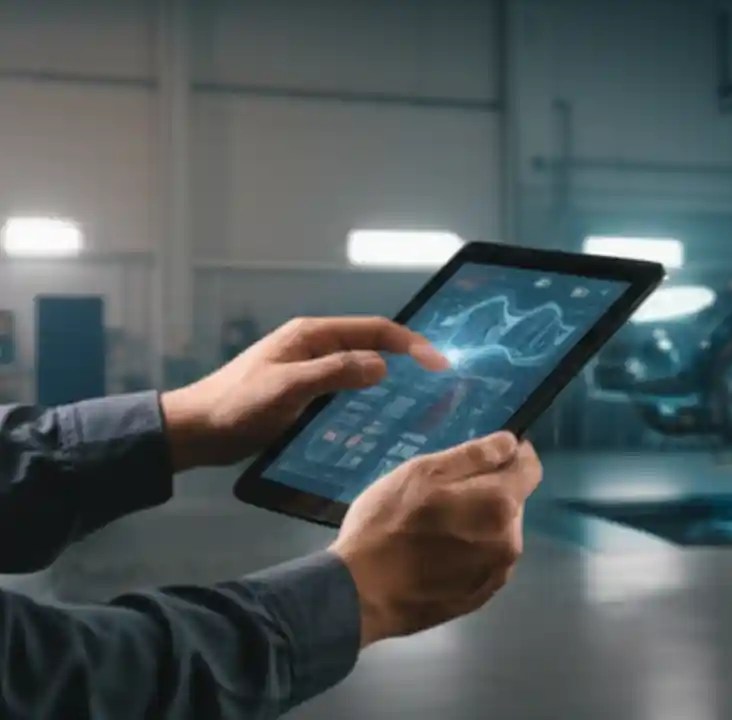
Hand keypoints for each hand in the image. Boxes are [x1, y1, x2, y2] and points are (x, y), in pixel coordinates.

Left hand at [161, 316, 447, 470]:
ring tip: (418, 403)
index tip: (439, 365)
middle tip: (438, 387)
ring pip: (361, 368)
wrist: (194, 431)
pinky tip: (380, 419)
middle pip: (372, 345)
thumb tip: (382, 366)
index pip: (374, 330)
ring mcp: (309, 369)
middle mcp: (314, 345)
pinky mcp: (304, 392)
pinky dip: (368, 398)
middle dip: (407, 360)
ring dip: (390, 380)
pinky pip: (346, 388)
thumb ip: (333, 373)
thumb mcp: (287, 388)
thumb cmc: (237, 406)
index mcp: (311, 335)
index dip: (410, 343)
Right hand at [329, 432, 541, 646]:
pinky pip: (487, 561)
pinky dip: (471, 552)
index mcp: (501, 505)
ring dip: (480, 523)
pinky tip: (438, 555)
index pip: (530, 469)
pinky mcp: (481, 596)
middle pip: (513, 502)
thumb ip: (475, 455)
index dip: (514, 455)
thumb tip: (511, 442)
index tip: (493, 453)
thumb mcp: (423, 473)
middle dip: (490, 491)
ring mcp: (497, 573)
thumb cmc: (387, 524)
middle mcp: (510, 541)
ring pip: (499, 533)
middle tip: (445, 495)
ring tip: (437, 528)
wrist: (359, 593)